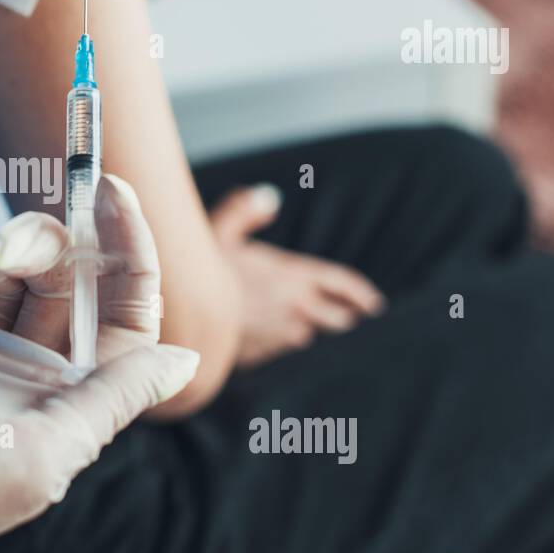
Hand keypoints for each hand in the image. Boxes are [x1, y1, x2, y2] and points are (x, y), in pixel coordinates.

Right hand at [0, 175, 197, 552]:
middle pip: (70, 279)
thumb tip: (185, 360)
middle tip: (16, 245)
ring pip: (14, 269)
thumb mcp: (42, 453)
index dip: (130, 250)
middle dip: (52, 244)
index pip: (125, 312)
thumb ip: (112, 398)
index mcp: (72, 401)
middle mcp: (32, 372)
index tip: (112, 192)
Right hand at [210, 184, 382, 368]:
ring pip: (306, 336)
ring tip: (301, 326)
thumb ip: (244, 210)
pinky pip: (278, 350)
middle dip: (341, 317)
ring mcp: (279, 335)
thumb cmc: (199, 272)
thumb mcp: (218, 229)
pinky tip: (264, 338)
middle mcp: (294, 307)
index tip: (373, 303)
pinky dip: (276, 343)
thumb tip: (266, 197)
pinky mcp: (262, 355)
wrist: (179, 319)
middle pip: (336, 319)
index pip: (341, 284)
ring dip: (305, 330)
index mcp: (293, 275)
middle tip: (348, 317)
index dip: (360, 293)